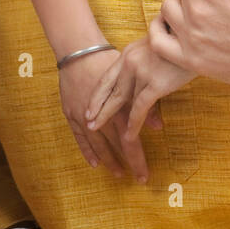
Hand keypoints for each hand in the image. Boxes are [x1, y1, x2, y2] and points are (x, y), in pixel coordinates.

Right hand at [57, 48, 144, 178]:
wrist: (78, 50)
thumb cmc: (108, 60)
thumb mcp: (131, 77)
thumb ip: (145, 101)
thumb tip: (159, 126)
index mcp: (118, 104)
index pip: (130, 138)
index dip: (137, 158)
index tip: (145, 173)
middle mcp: (100, 113)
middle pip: (115, 144)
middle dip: (128, 162)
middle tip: (138, 178)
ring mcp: (83, 114)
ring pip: (97, 143)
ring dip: (108, 159)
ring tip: (118, 173)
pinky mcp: (70, 112)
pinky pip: (79, 136)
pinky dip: (87, 150)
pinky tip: (95, 163)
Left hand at [85, 36, 192, 142]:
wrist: (194, 36)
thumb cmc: (178, 42)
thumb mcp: (153, 48)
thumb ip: (144, 62)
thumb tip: (143, 76)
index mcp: (128, 53)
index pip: (107, 77)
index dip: (97, 94)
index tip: (89, 107)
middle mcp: (130, 62)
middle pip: (110, 90)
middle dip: (98, 108)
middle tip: (88, 123)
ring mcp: (141, 72)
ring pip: (123, 101)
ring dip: (112, 118)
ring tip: (98, 129)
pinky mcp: (155, 83)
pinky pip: (140, 108)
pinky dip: (134, 124)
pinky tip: (129, 135)